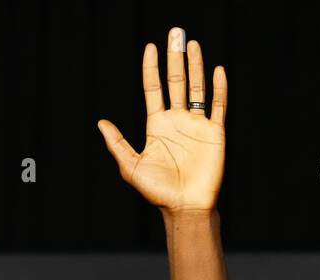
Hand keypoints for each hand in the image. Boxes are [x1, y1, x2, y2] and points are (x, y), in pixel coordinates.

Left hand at [98, 28, 226, 211]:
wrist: (185, 206)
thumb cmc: (158, 191)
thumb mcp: (131, 167)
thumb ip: (117, 144)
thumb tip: (101, 123)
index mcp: (157, 125)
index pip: (153, 89)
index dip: (151, 68)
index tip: (150, 47)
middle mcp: (177, 121)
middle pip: (176, 82)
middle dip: (175, 58)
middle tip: (175, 33)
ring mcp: (196, 125)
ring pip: (197, 88)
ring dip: (195, 65)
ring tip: (192, 43)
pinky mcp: (214, 133)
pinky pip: (218, 106)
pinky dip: (218, 88)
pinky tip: (217, 70)